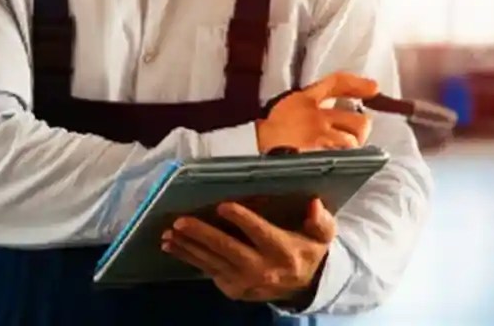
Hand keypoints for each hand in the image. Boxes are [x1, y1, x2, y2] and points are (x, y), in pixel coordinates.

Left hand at [162, 199, 335, 302]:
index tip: (223, 206)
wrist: (305, 287)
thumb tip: (314, 204)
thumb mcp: (323, 235)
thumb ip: (320, 221)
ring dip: (188, 247)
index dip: (242, 219)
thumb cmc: (309, 250)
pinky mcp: (232, 289)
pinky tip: (174, 246)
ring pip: (212, 261)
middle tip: (181, 221)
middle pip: (228, 249)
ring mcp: (244, 282)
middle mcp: (262, 269)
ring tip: (170, 233)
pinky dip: (189, 258)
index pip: (260, 233)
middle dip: (203, 235)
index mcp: (284, 251)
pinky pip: (207, 271)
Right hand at [257, 72, 377, 153]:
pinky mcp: (318, 156)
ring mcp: (317, 136)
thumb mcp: (288, 108)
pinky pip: (343, 159)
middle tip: (351, 138)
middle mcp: (314, 115)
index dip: (358, 84)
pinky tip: (336, 167)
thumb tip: (343, 103)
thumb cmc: (269, 135)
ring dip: (349, 151)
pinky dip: (343, 164)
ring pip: (352, 143)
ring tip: (336, 156)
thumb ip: (314, 102)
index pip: (337, 82)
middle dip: (359, 131)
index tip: (373, 88)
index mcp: (303, 100)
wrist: (247, 154)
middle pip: (358, 120)